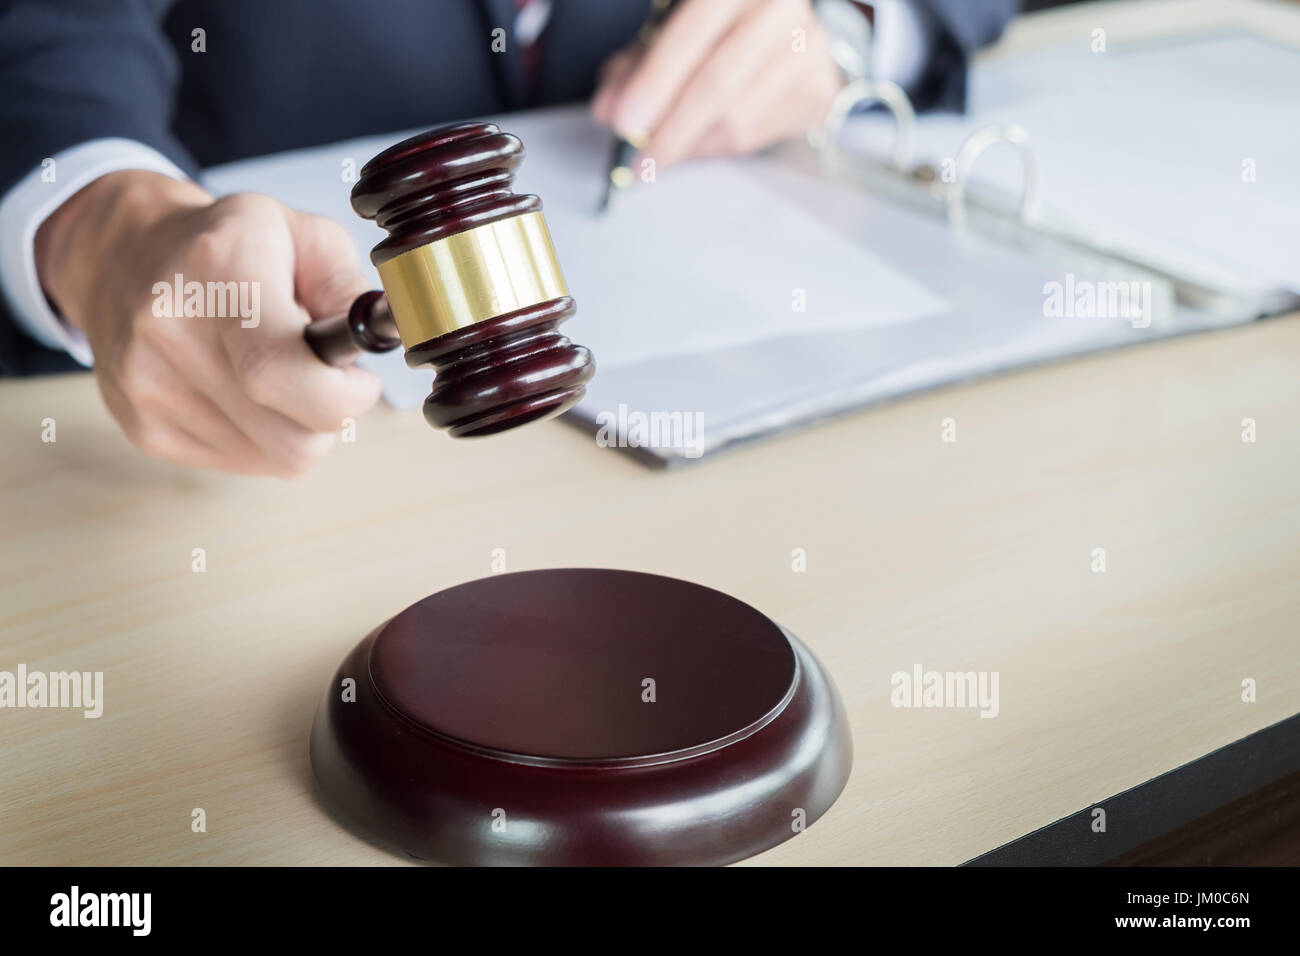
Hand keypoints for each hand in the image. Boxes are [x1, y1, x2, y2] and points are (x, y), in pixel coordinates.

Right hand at [35, 170, 381, 476]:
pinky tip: (245, 391)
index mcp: (217, 271)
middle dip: (328, 416)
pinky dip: (262, 437)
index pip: (279, 374)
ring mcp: (148, 387)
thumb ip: (351, 290)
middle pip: (290, 439)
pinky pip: (241, 463)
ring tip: (278, 376)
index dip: (342, 395)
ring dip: (296, 426)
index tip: (359, 380)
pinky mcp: (143, 429)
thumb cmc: (233, 246)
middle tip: (323, 377)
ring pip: (273, 459)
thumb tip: (377, 342)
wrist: (125, 257)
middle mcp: (169, 331)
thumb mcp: (305, 236)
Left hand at [591, 0, 843, 166]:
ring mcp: (806, 47)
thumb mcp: (673, 30)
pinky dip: (716, 147)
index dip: (652, 84)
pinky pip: (756, 134)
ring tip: (664, 151)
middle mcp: (779, 8)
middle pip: (716, 84)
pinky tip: (698, 141)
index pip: (689, 35)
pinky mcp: (816, 87)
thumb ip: (636, 66)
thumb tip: (607, 111)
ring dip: (690, 144)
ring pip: (736, 118)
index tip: (623, 123)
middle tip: (640, 159)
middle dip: (669, 129)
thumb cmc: (721, 29)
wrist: (787, 34)